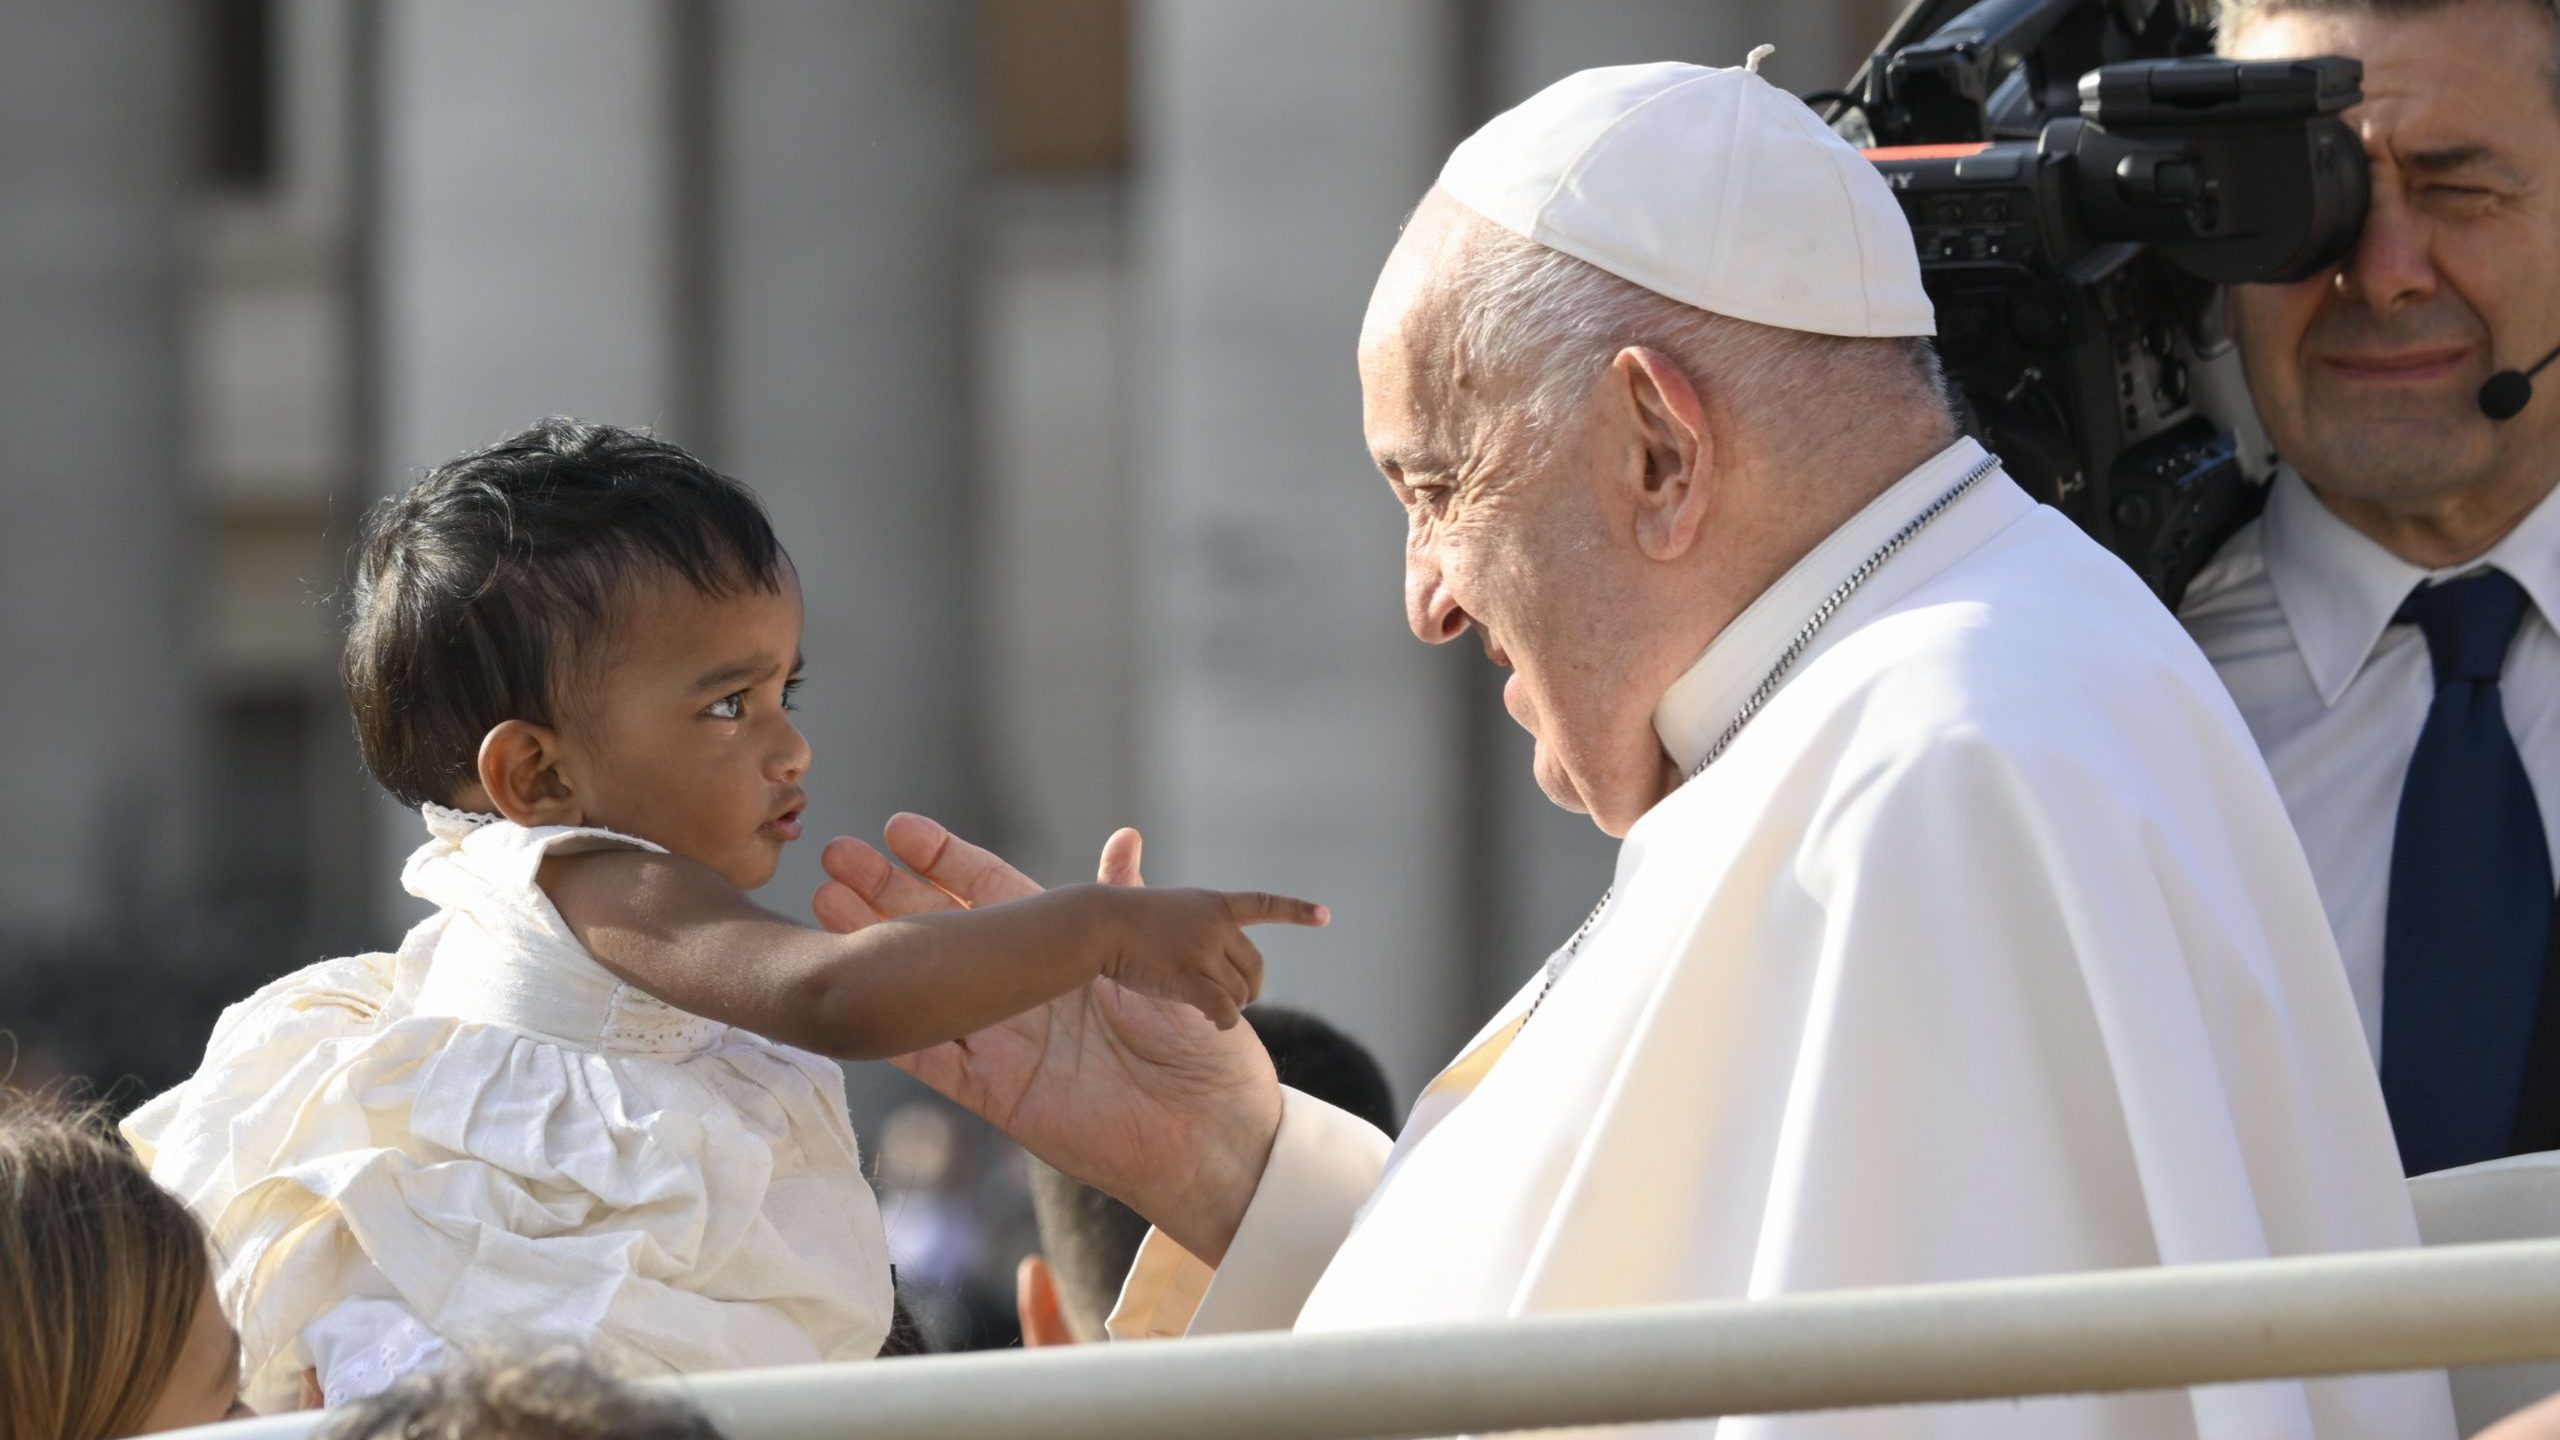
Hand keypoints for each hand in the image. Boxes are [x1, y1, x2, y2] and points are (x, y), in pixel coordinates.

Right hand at [815, 815, 1288, 1263]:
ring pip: (926, 987)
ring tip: (825, 905)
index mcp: (1062, 954)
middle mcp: (1024, 992)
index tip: (900, 829)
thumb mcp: (1167, 962)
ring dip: (875, 949)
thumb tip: (1125, 837)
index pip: (990, 892)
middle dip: (888, 893)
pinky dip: (894, 1029)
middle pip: (943, 932)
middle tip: (837, 855)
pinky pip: (933, 1059)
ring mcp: (1003, 1040)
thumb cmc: (1201, 1046)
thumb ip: (1129, 904)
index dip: (944, 862)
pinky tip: (849, 994)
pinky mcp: (996, 1093)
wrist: (1217, 1135)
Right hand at [1088, 884, 1326, 1029]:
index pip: (1263, 905)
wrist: (1098, 924)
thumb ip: (1167, 900)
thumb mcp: (1151, 896)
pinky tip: (1213, 1021)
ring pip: (1239, 992)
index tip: (1325, 917)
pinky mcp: (1191, 977)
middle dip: (1249, 987)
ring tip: (1208, 1006)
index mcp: (1213, 904)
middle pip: (1255, 967)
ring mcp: (1205, 950)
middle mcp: (1217, 925)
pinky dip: (1223, 1020)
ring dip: (1229, 1006)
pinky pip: (1223, 1008)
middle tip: (1233, 998)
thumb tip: (1132, 842)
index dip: (1295, 912)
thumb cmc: (1119, 913)